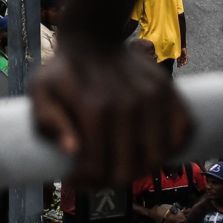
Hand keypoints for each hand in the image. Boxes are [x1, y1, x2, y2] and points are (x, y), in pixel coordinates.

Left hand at [28, 35, 191, 187]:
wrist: (92, 38)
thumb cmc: (63, 72)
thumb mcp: (40, 90)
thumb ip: (47, 121)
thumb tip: (72, 150)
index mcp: (95, 109)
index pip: (97, 169)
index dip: (84, 184)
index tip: (75, 181)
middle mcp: (129, 106)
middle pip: (128, 171)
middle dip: (109, 182)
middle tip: (97, 177)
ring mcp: (153, 99)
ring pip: (156, 159)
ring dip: (139, 170)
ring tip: (121, 165)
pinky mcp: (169, 92)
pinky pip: (182, 132)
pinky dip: (171, 148)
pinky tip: (150, 148)